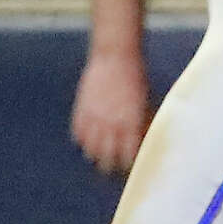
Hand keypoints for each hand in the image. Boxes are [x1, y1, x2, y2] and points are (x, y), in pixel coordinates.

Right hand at [71, 50, 151, 174]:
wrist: (115, 55)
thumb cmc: (136, 77)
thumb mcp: (144, 102)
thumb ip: (141, 124)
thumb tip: (142, 140)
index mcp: (131, 123)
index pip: (127, 156)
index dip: (128, 165)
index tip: (130, 167)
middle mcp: (111, 124)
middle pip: (106, 158)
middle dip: (110, 166)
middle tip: (112, 167)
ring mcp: (94, 118)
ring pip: (90, 149)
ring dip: (94, 155)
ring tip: (98, 156)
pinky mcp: (81, 109)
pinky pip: (78, 134)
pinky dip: (82, 140)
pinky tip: (87, 141)